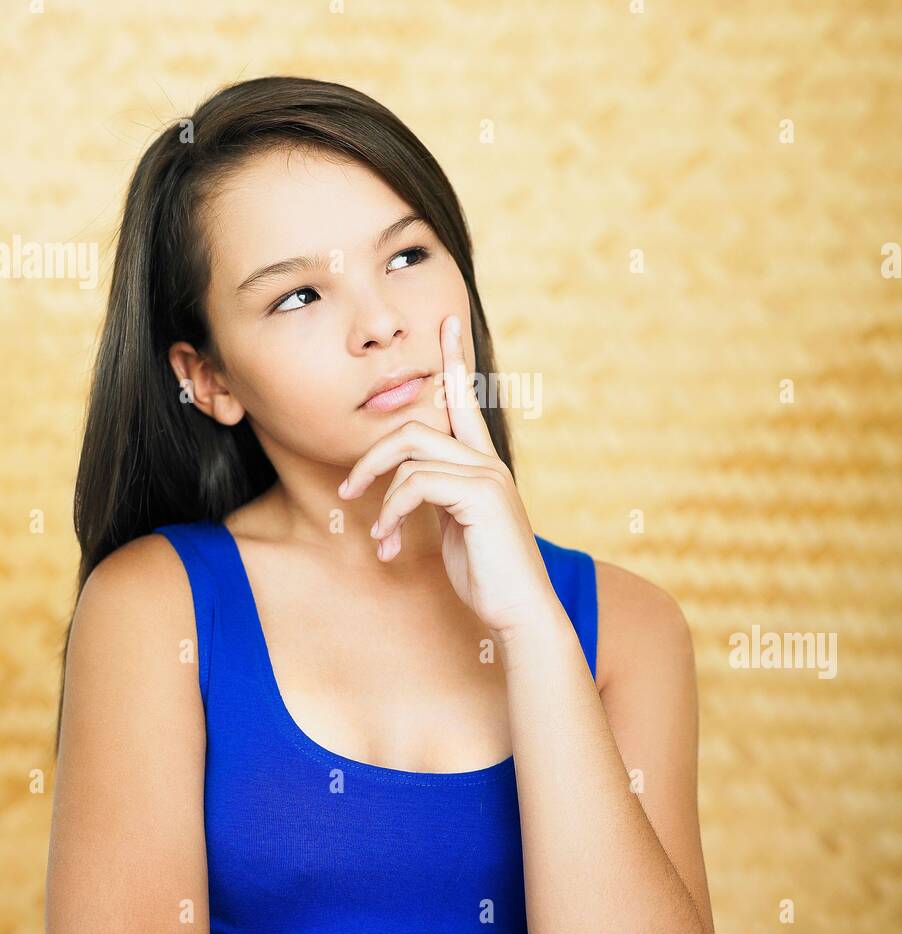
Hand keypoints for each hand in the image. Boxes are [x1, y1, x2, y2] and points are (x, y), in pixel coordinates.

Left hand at [339, 313, 559, 638]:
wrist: (520, 612)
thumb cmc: (487, 576)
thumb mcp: (455, 528)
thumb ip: (437, 498)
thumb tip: (405, 486)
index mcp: (483, 465)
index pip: (465, 401)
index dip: (454, 359)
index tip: (447, 321)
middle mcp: (488, 462)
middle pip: (415, 427)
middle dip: (372, 455)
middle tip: (349, 490)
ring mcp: (486, 476)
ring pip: (410, 452)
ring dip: (379, 491)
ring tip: (376, 532)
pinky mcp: (479, 496)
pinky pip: (416, 483)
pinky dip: (393, 513)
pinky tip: (391, 545)